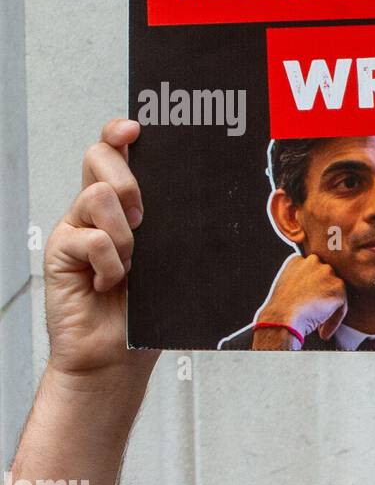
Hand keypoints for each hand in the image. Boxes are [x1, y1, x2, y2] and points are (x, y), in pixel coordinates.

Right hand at [43, 118, 157, 381]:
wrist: (118, 356)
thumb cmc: (149, 309)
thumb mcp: (173, 261)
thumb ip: (176, 228)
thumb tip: (203, 200)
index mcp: (126, 204)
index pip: (116, 151)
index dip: (119, 132)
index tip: (136, 129)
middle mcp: (96, 211)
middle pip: (99, 158)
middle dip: (126, 178)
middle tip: (143, 217)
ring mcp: (76, 229)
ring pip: (97, 197)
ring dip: (124, 232)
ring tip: (131, 263)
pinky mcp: (61, 254)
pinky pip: (89, 240)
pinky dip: (109, 263)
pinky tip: (110, 283)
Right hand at [254, 252, 348, 346]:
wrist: (282, 318)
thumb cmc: (280, 310)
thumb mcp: (285, 287)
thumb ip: (300, 282)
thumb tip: (314, 291)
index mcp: (297, 260)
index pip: (312, 272)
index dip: (311, 290)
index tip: (307, 302)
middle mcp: (313, 261)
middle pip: (326, 279)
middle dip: (322, 296)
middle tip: (314, 313)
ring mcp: (327, 273)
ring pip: (335, 292)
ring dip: (329, 309)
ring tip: (318, 325)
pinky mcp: (338, 287)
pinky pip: (342, 306)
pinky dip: (335, 320)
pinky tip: (322, 331)